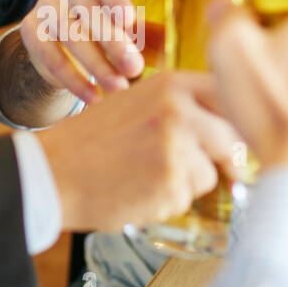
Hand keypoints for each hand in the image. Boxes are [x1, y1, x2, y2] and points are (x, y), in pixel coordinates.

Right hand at [19, 0, 143, 104]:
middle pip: (88, 9)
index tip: (128, 19)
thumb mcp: (129, 28)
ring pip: (69, 34)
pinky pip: (50, 56)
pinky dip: (72, 80)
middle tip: (134, 67)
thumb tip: (179, 46)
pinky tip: (93, 97)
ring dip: (96, 65)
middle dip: (112, 41)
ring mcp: (47, 5)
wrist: (64, 44)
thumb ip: (149, 33)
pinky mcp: (31, 30)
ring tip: (118, 87)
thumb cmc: (108, 32)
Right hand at [35, 71, 241, 230]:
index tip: (231, 138)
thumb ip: (181, 108)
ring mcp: (177, 145)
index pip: (230, 97)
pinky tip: (139, 192)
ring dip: (189, 183)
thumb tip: (231, 129)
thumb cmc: (93, 143)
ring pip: (212, 173)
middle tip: (197, 168)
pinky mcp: (171, 181)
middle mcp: (179, 109)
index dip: (235, 122)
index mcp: (171, 84)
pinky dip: (169, 202)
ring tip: (149, 177)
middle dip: (223, 158)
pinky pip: (188, 198)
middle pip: (233, 138)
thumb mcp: (137, 104)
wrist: (52, 172)